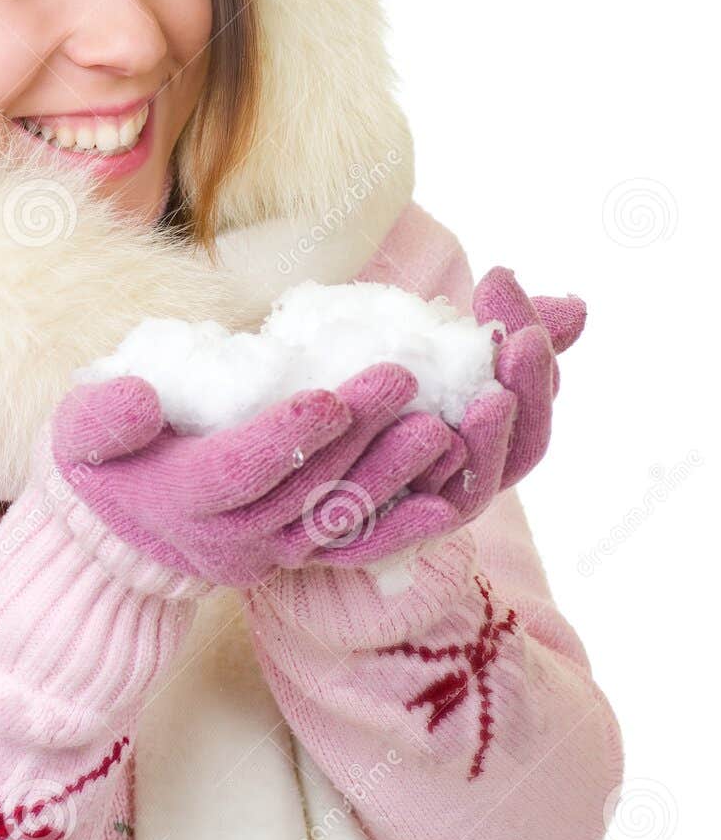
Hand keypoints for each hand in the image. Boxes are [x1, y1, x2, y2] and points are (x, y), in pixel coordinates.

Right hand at [50, 363, 459, 587]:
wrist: (111, 535)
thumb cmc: (100, 460)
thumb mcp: (78, 431)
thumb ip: (102, 415)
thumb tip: (138, 397)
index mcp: (180, 497)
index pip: (242, 468)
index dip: (287, 435)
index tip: (331, 395)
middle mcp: (231, 537)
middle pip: (303, 487)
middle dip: (357, 435)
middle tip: (406, 379)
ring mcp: (267, 552)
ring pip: (337, 516)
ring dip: (392, 475)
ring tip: (439, 426)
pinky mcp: (293, 555)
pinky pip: (352, 546)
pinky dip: (399, 529)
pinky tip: (445, 502)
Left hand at [281, 267, 585, 565]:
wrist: (263, 462)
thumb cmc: (359, 395)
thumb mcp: (424, 353)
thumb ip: (496, 330)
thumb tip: (575, 306)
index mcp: (483, 444)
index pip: (531, 410)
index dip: (535, 363)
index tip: (515, 299)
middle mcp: (461, 485)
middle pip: (517, 452)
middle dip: (527, 392)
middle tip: (521, 340)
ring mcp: (416, 516)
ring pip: (470, 492)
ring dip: (490, 443)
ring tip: (492, 396)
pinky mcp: (357, 540)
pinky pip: (393, 534)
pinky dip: (419, 509)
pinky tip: (432, 453)